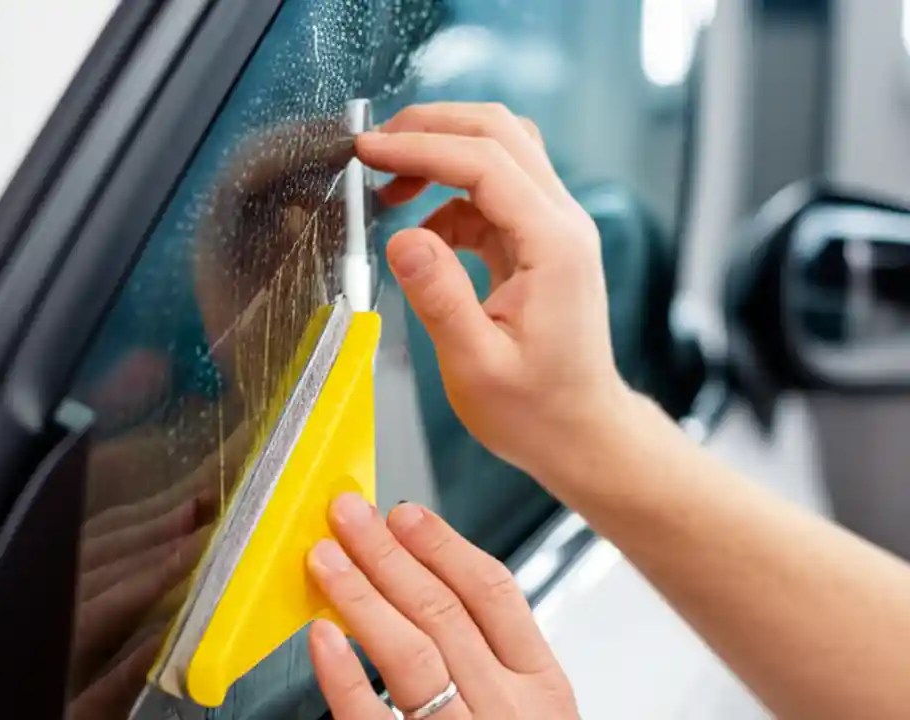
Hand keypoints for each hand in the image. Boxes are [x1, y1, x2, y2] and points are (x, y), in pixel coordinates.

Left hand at [306, 493, 576, 718]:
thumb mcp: (527, 716)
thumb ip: (490, 661)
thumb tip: (422, 586)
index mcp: (545, 691)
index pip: (496, 594)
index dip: (444, 546)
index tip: (403, 515)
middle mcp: (512, 715)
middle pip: (445, 613)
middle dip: (388, 555)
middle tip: (346, 515)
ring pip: (411, 654)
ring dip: (362, 596)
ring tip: (324, 557)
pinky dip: (344, 675)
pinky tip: (321, 636)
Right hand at [358, 102, 632, 478]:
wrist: (580, 432)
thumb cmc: (535, 410)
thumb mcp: (476, 364)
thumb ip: (440, 298)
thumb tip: (403, 238)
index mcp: (552, 245)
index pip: (485, 162)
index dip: (422, 147)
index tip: (368, 152)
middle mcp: (561, 223)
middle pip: (499, 134)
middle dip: (431, 128)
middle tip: (372, 147)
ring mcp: (553, 228)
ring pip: (498, 152)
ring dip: (440, 154)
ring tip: (387, 184)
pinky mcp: (537, 242)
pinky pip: (491, 193)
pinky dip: (447, 195)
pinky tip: (418, 230)